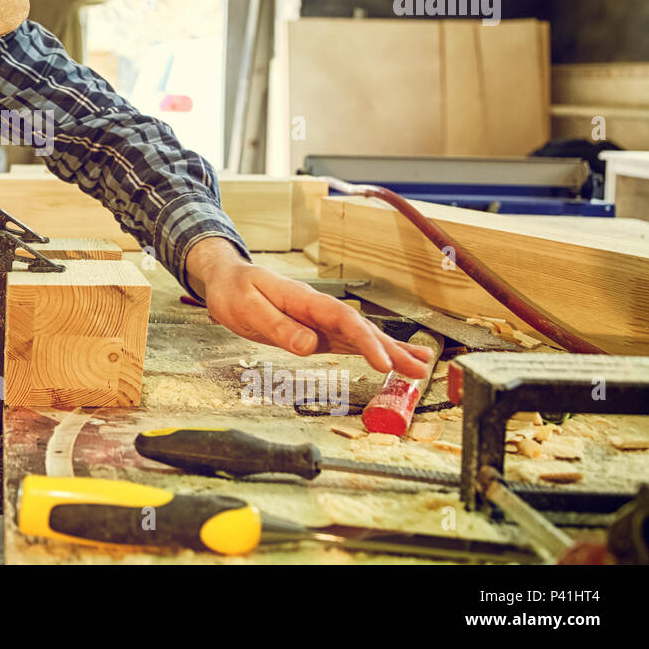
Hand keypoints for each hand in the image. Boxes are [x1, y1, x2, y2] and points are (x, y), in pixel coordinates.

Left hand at [184, 237, 433, 377]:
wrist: (227, 280)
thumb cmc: (234, 290)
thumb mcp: (247, 308)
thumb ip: (278, 326)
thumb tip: (309, 347)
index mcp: (304, 300)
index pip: (342, 320)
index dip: (366, 342)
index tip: (384, 364)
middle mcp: (317, 309)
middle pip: (360, 328)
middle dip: (392, 349)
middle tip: (421, 369)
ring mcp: (319, 321)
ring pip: (359, 336)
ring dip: (390, 350)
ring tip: (421, 366)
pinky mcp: (316, 332)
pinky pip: (347, 343)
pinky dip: (370, 352)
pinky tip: (390, 363)